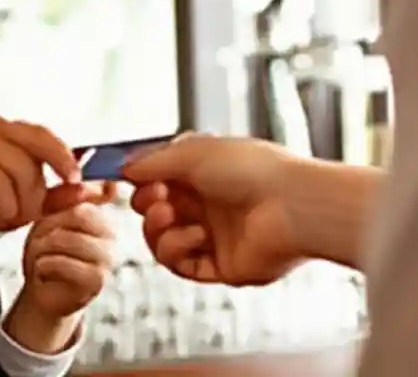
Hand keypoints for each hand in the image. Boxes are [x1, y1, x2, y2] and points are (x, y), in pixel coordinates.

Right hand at [0, 117, 92, 237]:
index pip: (48, 135)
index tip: (75, 180)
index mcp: (14, 132)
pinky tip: (0, 214)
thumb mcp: (29, 202)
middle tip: (35, 210)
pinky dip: (5, 204)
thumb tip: (95, 190)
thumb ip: (60, 196)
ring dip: (23, 201)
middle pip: (38, 149)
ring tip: (13, 215)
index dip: (65, 157)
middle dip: (42, 186)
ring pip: (20, 169)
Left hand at [18, 202, 115, 317]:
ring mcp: (107, 258)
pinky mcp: (98, 280)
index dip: (55, 208)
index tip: (45, 224)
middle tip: (37, 243)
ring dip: (44, 248)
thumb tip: (89, 180)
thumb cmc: (46, 253)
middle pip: (79, 214)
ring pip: (70, 239)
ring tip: (39, 258)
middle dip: (49, 227)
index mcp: (100, 216)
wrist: (42, 293)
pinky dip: (46, 265)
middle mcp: (111, 235)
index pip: (83, 196)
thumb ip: (64, 197)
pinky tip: (43, 270)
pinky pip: (67, 264)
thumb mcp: (48, 217)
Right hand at [122, 133, 307, 285]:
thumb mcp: (192, 152)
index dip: (141, 179)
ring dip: (158, 229)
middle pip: (157, 211)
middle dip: (147, 204)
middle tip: (152, 198)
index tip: (124, 177)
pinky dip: (178, 250)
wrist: (293, 208)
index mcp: (207, 171)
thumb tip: (125, 166)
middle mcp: (211, 203)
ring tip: (168, 216)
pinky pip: (182, 265)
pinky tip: (195, 235)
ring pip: (164, 241)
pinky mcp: (221, 266)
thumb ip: (153, 161)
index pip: (162, 177)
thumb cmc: (254, 170)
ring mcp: (215, 236)